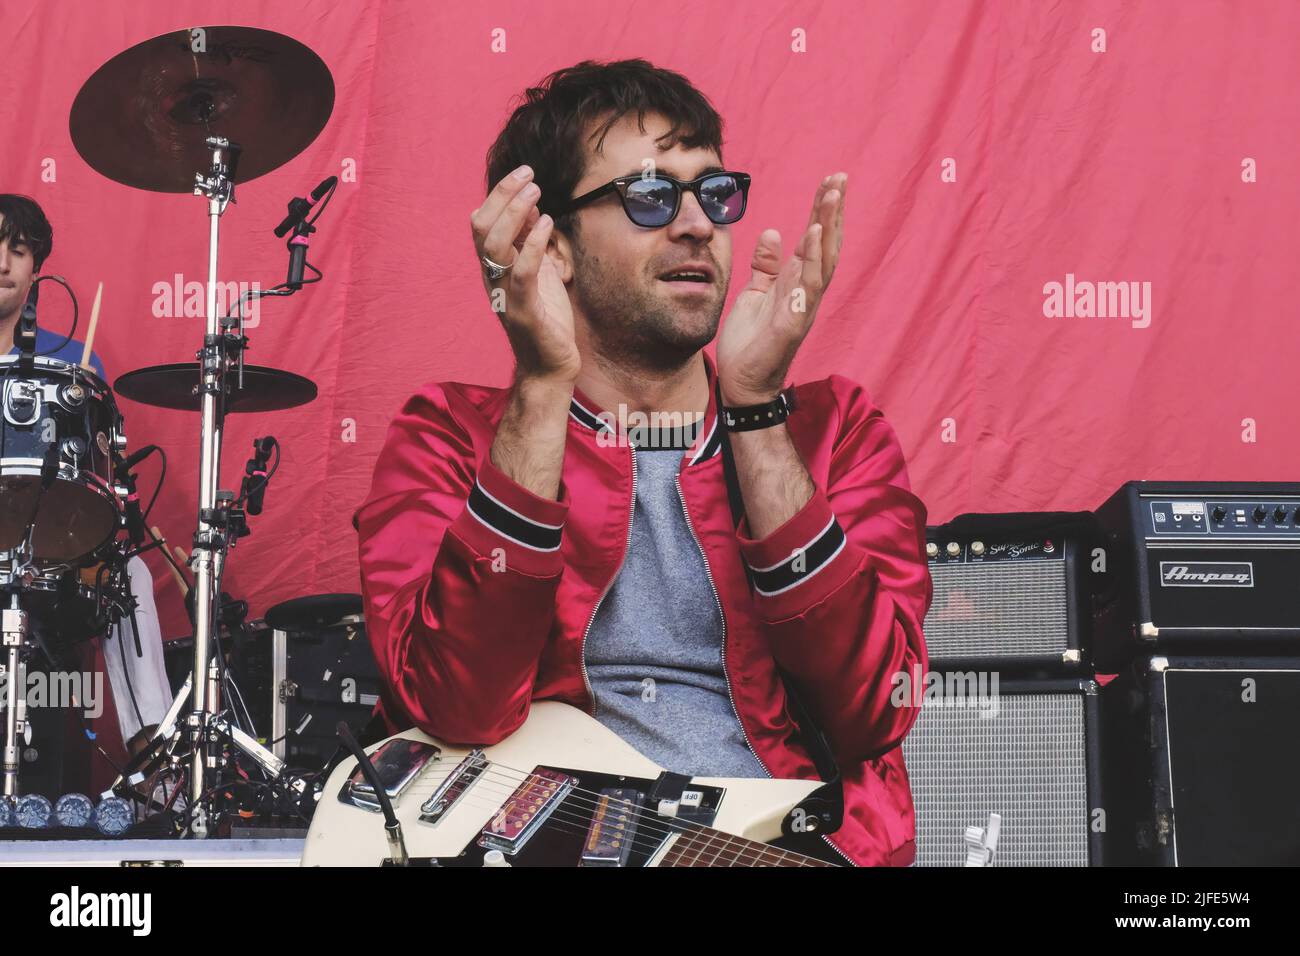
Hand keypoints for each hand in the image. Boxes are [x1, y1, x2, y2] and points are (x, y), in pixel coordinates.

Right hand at [471, 165, 580, 385]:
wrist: (550, 366)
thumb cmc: (546, 319)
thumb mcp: (538, 272)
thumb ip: (530, 243)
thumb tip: (530, 206)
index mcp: (493, 268)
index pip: (482, 223)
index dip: (499, 196)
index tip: (523, 174)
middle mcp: (492, 278)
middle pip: (482, 228)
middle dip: (503, 196)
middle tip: (528, 175)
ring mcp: (504, 294)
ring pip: (495, 245)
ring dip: (515, 212)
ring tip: (536, 192)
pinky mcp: (523, 310)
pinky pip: (521, 271)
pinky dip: (534, 244)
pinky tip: (548, 224)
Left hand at [717, 172, 846, 404]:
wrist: (742, 382)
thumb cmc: (751, 342)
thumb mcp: (756, 294)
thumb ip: (765, 266)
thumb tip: (771, 234)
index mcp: (797, 282)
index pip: (815, 240)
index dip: (824, 211)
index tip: (831, 181)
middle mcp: (806, 291)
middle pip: (826, 244)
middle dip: (833, 211)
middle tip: (839, 178)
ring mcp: (803, 306)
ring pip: (822, 260)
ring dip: (828, 226)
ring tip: (832, 196)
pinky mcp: (793, 322)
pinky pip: (806, 286)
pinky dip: (811, 260)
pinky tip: (814, 234)